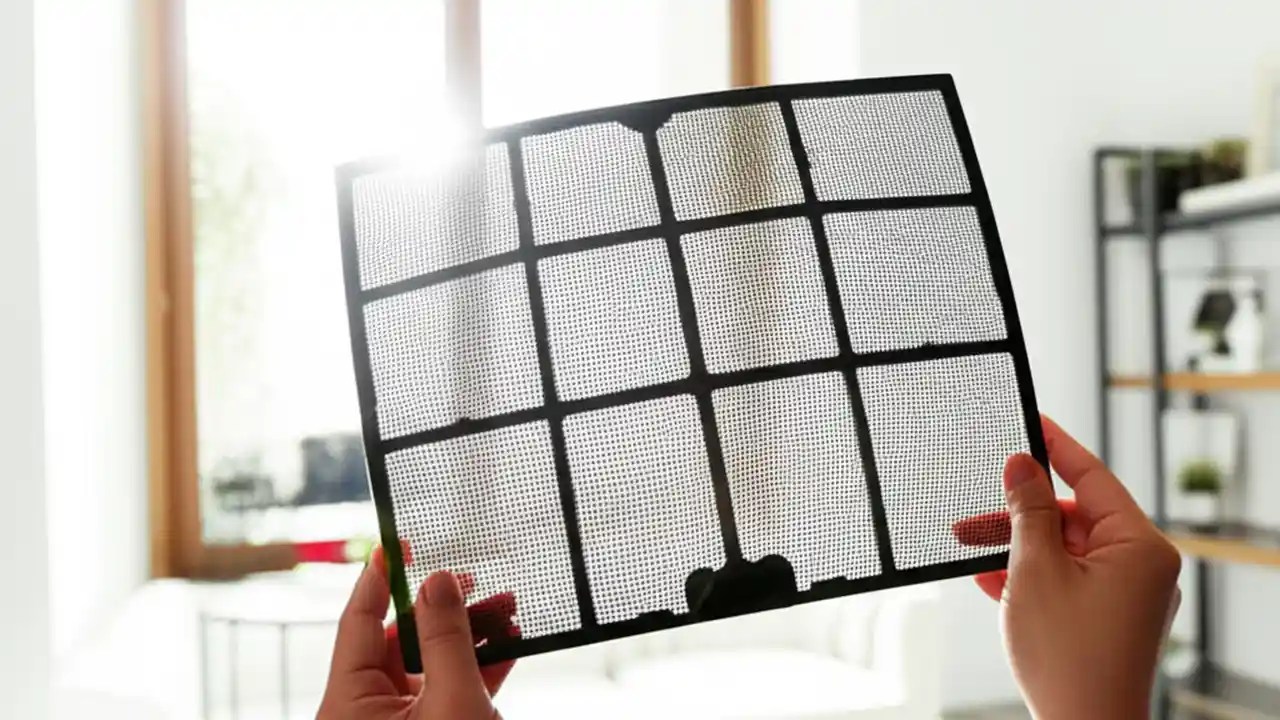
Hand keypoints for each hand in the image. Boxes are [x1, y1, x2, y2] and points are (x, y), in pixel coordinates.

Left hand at [317, 546, 517, 719]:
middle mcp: (366, 710)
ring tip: (505, 611)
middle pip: (400, 640)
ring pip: (428, 663)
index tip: (396, 544)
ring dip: (469, 636)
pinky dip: (475, 667)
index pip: (358, 622)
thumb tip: (438, 583)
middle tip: (473, 582)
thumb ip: (446, 640)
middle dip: (444, 609)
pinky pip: (445, 688)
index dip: (379, 578)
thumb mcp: (453, 700)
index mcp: (349, 703)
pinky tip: (504, 644)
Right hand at [953, 416, 1180, 719]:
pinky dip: (1032, 576)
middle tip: (973, 516)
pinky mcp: (1110, 619)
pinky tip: (992, 580)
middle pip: (1074, 516)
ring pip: (1066, 549)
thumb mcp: (1035, 571)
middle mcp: (1142, 566)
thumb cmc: (1068, 660)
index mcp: (1140, 546)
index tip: (1030, 421)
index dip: (1056, 447)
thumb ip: (1028, 511)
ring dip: (1018, 548)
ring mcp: (1128, 595)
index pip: (1093, 476)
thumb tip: (1022, 466)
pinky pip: (1068, 579)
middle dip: (1020, 516)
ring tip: (972, 551)